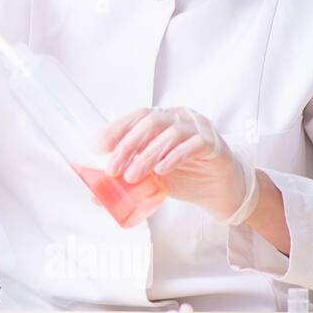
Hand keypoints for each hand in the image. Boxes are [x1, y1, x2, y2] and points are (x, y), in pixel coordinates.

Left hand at [102, 106, 257, 223]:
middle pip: (150, 121)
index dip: (116, 129)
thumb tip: (95, 196)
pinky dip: (173, 157)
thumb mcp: (150, 177)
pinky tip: (161, 171)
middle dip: (127, 145)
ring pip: (169, 133)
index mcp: (162, 118)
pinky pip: (192, 145)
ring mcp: (198, 128)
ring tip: (132, 176)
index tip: (97, 147)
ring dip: (147, 155)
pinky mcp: (213, 143)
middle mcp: (179, 117)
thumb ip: (128, 178)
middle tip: (112, 168)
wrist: (217, 191)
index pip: (136, 116)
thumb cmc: (183, 177)